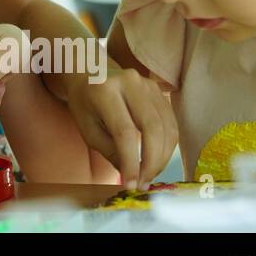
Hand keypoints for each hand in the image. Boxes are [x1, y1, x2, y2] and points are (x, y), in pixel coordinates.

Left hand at [62, 62, 177, 189]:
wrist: (89, 70)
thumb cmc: (84, 101)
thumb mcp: (87, 127)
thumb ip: (109, 151)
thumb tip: (132, 176)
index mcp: (104, 90)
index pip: (125, 132)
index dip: (132, 162)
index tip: (131, 185)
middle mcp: (129, 83)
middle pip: (152, 128)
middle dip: (152, 162)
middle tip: (144, 183)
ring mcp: (147, 83)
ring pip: (166, 127)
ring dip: (162, 157)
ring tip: (149, 174)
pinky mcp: (157, 89)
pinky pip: (170, 122)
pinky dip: (167, 145)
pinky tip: (156, 159)